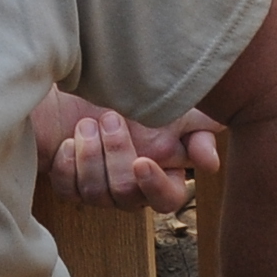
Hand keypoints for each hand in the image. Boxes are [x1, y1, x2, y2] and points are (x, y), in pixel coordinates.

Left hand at [34, 90, 221, 214]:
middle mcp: (131, 188)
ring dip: (91, 157)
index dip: (155, 187)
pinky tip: (68, 141)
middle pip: (127, 195)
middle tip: (110, 119)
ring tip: (86, 124)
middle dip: (117, 156)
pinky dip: (67, 166)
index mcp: (161, 174)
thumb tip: (209, 163)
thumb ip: (198, 131)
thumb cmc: (133, 92)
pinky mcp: (69, 183)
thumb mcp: (172, 105)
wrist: (84, 77)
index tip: (141, 162)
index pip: (167, 199)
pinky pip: (68, 190)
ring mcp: (99, 189)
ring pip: (96, 195)